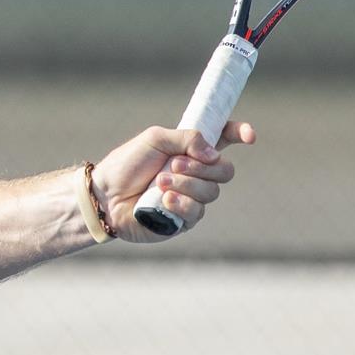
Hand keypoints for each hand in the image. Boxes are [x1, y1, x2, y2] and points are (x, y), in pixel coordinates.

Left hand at [93, 121, 253, 242]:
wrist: (105, 195)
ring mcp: (192, 198)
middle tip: (173, 164)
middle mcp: (196, 174)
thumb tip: (213, 153)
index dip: (239, 134)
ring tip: (159, 182)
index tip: (249, 136)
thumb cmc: (126, 165)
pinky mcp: (184, 220)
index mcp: (191, 150)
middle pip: (225, 170)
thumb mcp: (154, 139)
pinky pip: (197, 212)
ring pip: (211, 192)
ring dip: (186, 184)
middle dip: (202, 167)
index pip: (224, 139)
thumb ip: (186, 139)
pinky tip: (163, 199)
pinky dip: (181, 203)